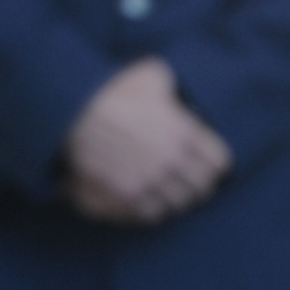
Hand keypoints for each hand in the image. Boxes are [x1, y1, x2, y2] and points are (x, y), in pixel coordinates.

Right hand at [64, 58, 231, 224]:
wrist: (71, 110)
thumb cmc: (111, 88)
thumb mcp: (151, 74)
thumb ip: (172, 85)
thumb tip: (175, 89)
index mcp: (185, 133)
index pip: (219, 164)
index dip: (214, 167)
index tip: (208, 167)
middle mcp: (172, 161)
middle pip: (201, 189)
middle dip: (196, 186)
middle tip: (188, 183)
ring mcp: (148, 181)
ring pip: (176, 205)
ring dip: (172, 200)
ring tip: (165, 193)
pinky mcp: (124, 196)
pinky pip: (149, 215)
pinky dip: (149, 210)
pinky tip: (145, 201)